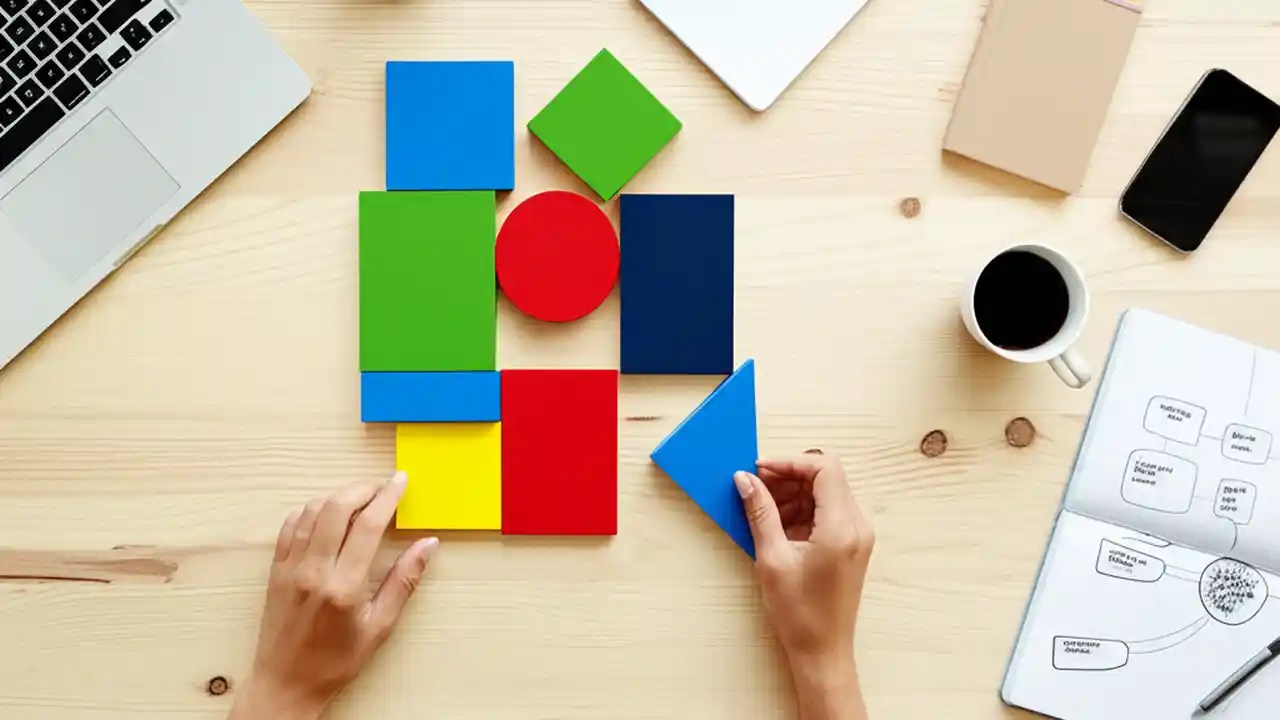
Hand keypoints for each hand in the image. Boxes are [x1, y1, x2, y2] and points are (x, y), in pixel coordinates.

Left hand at [229, 472, 438, 719]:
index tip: (400, 482)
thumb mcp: (379, 626)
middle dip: (362, 489)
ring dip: (337, 497)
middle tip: (381, 488)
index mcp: (344, 587)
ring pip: (311, 511)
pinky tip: (325, 515)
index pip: (368, 525)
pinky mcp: (275, 570)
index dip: (387, 497)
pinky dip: (309, 511)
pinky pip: (290, 526)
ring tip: (358, 501)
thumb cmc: (336, 661)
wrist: (286, 684)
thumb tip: (428, 545)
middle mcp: (314, 571)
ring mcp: (290, 568)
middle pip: (336, 507)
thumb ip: (404, 581)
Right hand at [734, 452, 873, 719]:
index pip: (824, 467)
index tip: (759, 470)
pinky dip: (802, 510)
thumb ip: (760, 512)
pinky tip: (776, 525)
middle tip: (755, 488)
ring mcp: (857, 534)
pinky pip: (827, 511)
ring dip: (793, 493)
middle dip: (788, 476)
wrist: (822, 652)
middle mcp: (857, 525)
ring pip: (825, 491)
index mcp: (841, 527)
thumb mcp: (772, 558)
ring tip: (761, 511)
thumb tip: (745, 479)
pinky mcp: (851, 543)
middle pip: (826, 476)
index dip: (789, 462)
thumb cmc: (799, 614)